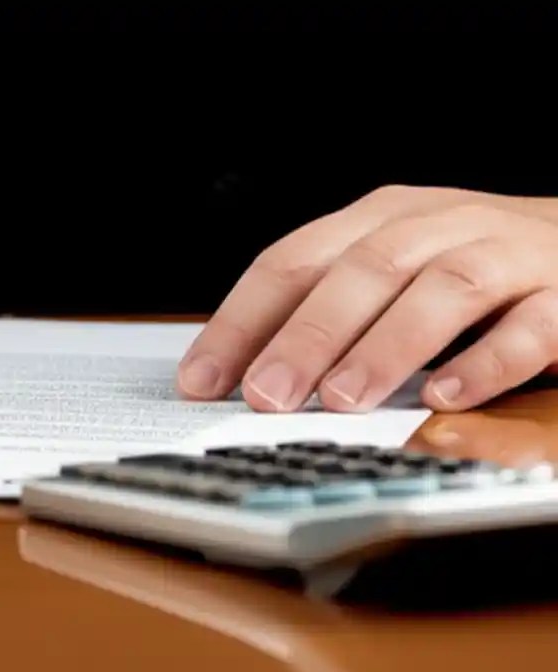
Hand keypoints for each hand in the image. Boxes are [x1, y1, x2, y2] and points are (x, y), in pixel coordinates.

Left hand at [176, 184, 557, 411]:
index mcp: (378, 218)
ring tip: (343, 399)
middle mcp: (438, 225)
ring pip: (442, 290)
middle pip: (363, 271)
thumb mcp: (390, 270)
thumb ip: (326, 310)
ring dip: (387, 346)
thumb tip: (242, 375)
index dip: (241, 321)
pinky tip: (444, 396)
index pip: (292, 262)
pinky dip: (485, 362)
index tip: (200, 379)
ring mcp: (507, 254)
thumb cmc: (470, 266)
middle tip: (266, 395)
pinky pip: (530, 326)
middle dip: (308, 336)